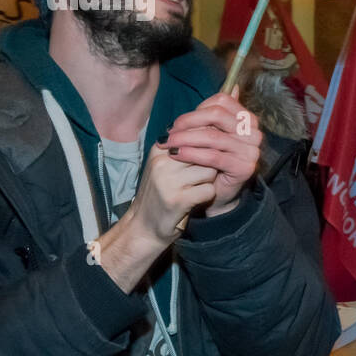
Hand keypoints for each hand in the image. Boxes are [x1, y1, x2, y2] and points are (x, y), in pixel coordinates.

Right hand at [95, 144, 220, 291]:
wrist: (143, 227)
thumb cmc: (160, 194)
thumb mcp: (165, 166)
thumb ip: (184, 149)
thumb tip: (212, 128)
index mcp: (159, 150)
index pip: (194, 135)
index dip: (208, 145)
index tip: (208, 156)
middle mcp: (161, 162)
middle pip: (205, 152)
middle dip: (210, 164)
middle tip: (202, 177)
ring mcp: (168, 181)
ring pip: (209, 171)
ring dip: (209, 181)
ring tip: (196, 189)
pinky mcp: (177, 199)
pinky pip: (209, 190)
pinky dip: (208, 196)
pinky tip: (197, 200)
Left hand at [163, 89, 262, 215]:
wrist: (218, 193)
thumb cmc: (213, 161)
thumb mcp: (214, 133)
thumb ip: (218, 112)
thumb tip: (233, 84)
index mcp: (248, 119)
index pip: (222, 102)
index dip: (197, 109)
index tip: (178, 122)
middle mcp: (254, 133)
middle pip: (217, 116)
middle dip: (188, 122)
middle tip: (169, 133)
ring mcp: (251, 151)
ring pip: (212, 137)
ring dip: (185, 139)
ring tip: (168, 144)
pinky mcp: (244, 167)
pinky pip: (214, 156)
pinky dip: (192, 154)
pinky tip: (177, 154)